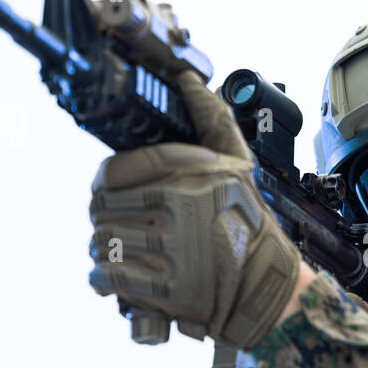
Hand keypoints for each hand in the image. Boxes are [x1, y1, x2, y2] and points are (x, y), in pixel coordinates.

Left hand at [88, 72, 300, 349]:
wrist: (266, 285)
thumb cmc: (249, 223)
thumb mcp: (238, 163)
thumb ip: (212, 118)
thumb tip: (190, 80)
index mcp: (190, 176)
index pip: (117, 169)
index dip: (104, 178)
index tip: (107, 186)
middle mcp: (178, 209)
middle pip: (102, 206)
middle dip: (105, 215)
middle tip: (120, 221)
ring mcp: (169, 250)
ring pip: (102, 240)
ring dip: (104, 247)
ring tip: (123, 248)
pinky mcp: (162, 288)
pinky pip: (108, 275)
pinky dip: (106, 277)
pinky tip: (118, 274)